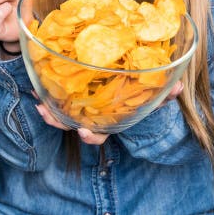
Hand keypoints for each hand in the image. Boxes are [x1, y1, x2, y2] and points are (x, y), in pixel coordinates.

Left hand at [32, 81, 183, 145]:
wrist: (129, 78)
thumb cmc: (139, 93)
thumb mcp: (152, 95)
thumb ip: (164, 94)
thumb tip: (177, 88)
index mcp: (108, 119)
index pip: (99, 134)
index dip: (91, 136)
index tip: (84, 132)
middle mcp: (91, 115)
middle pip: (70, 124)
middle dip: (56, 121)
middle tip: (44, 112)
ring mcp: (79, 104)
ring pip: (59, 112)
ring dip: (47, 107)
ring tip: (37, 99)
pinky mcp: (72, 89)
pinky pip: (57, 93)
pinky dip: (47, 89)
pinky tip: (38, 80)